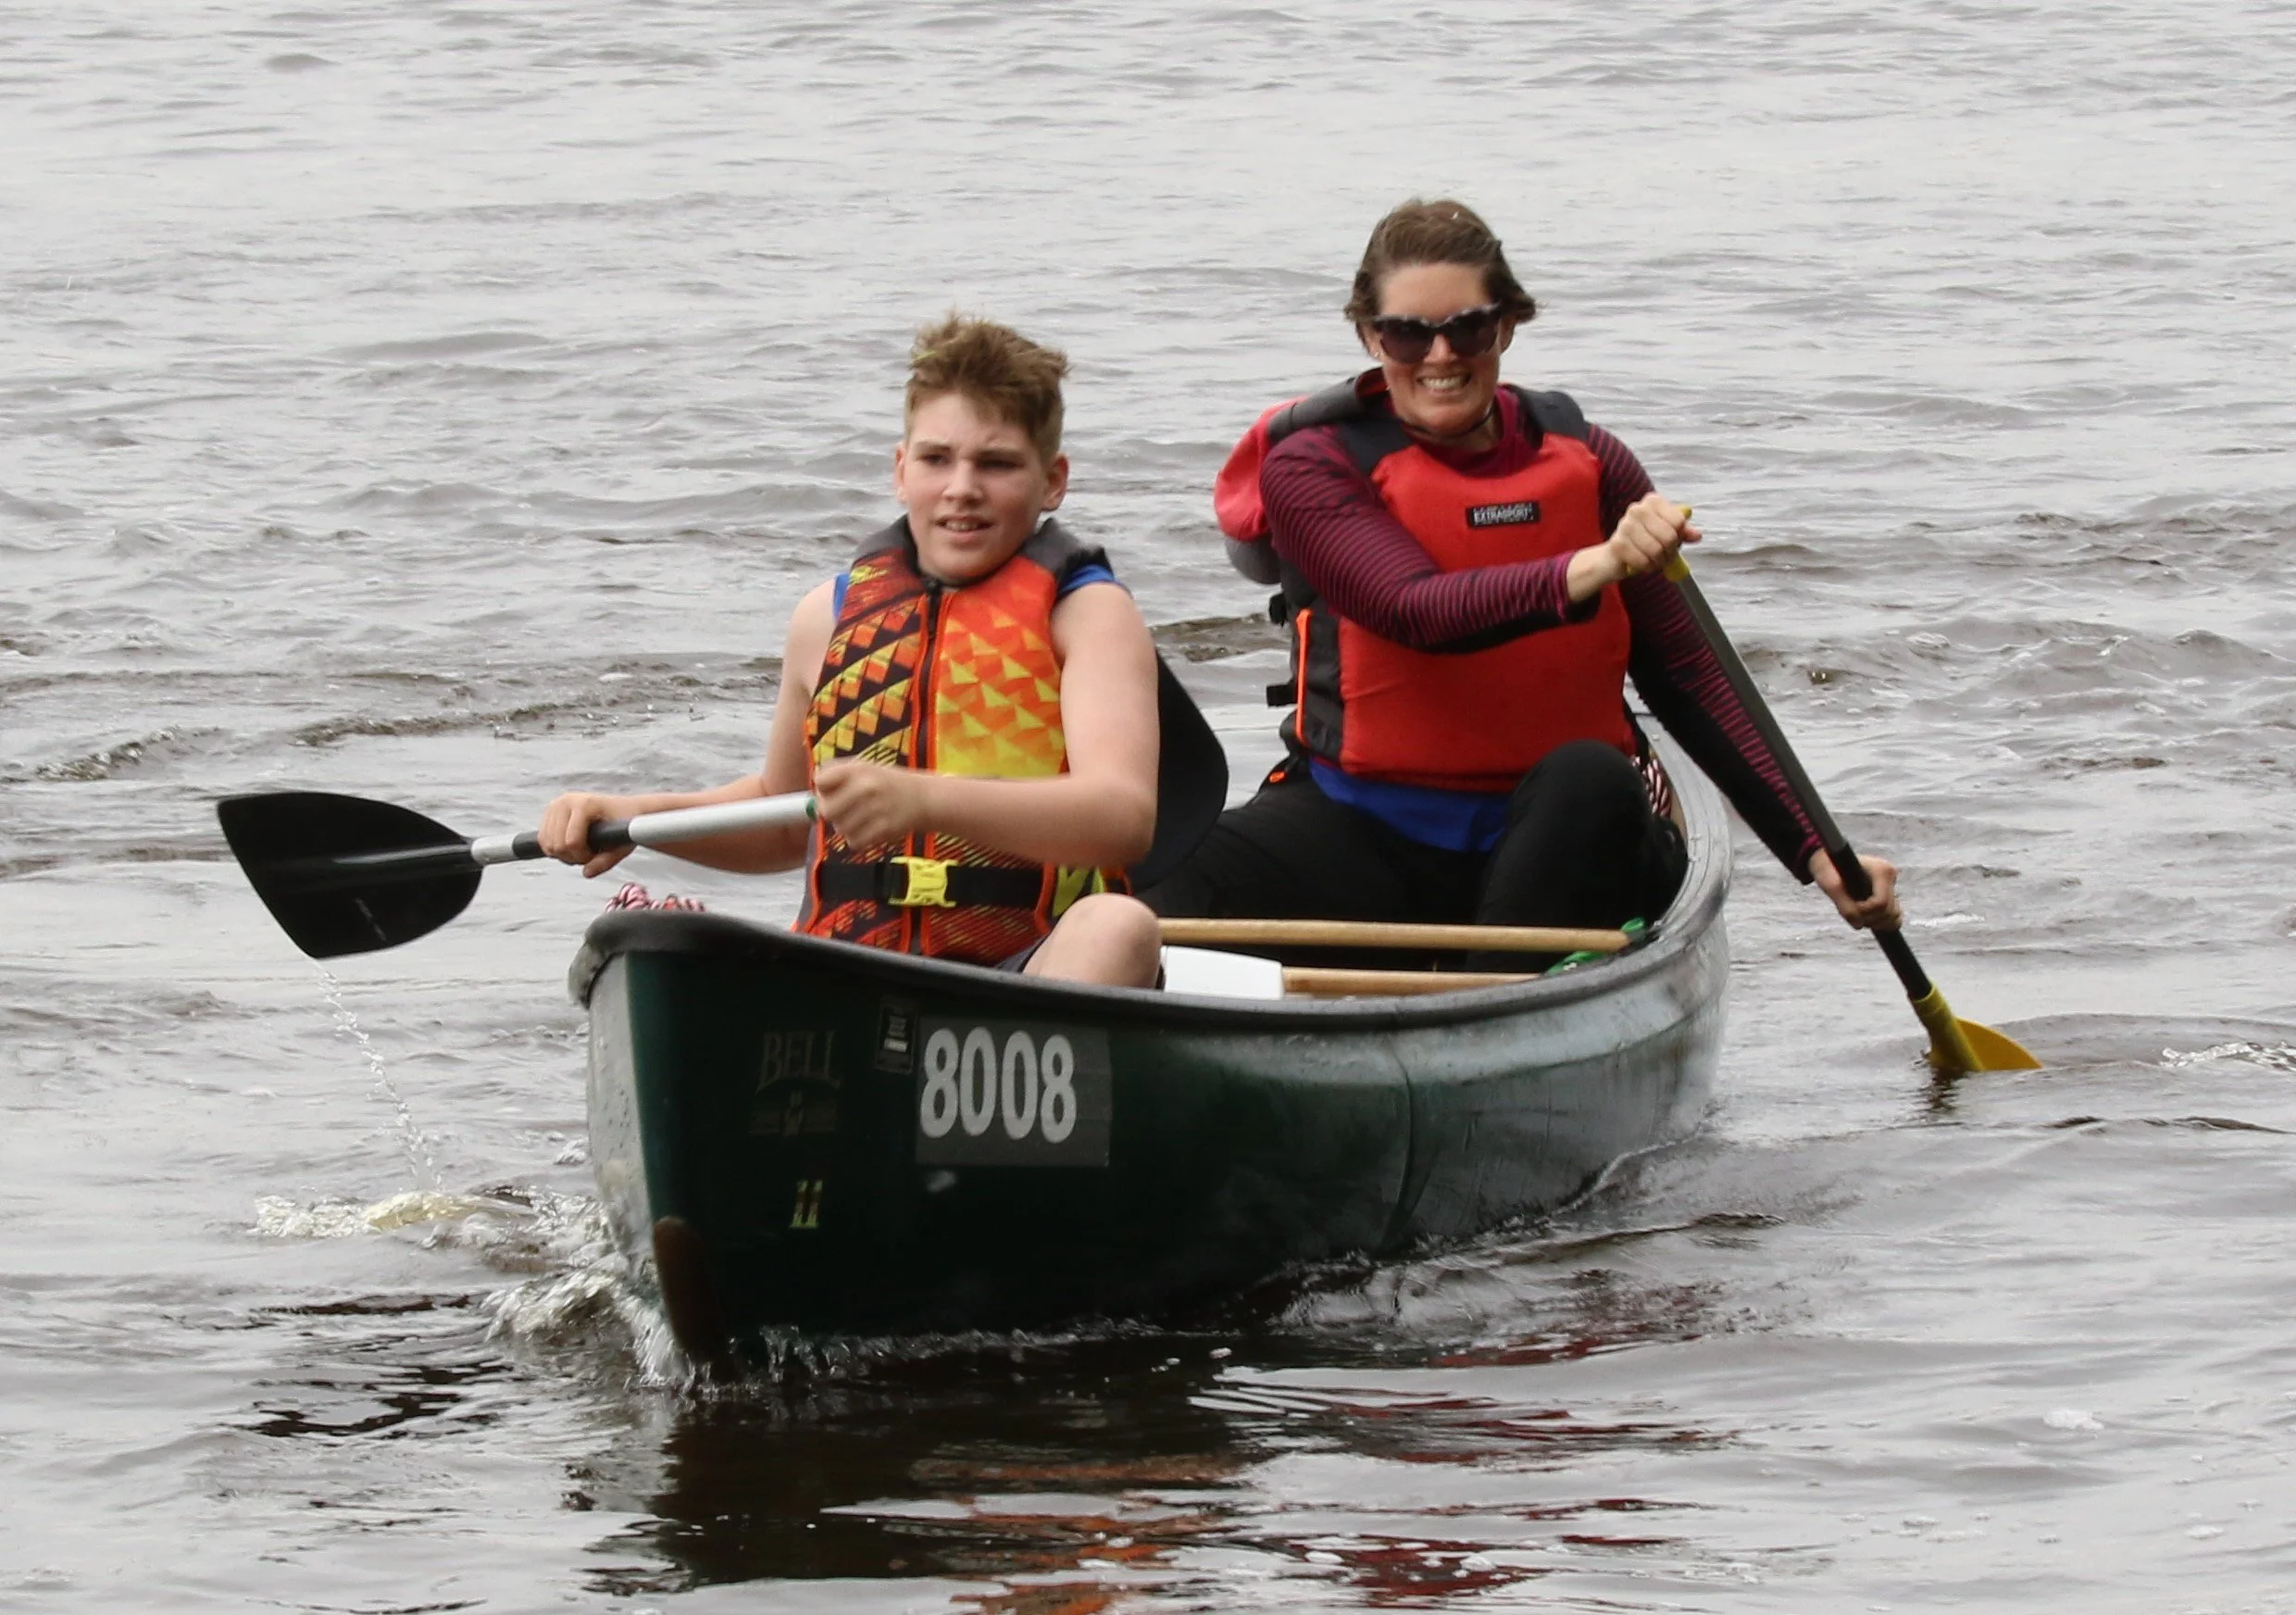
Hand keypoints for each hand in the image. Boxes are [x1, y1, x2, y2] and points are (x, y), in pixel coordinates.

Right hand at [538, 792, 636, 878]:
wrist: (624, 808)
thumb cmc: (626, 823)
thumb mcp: (622, 845)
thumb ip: (606, 861)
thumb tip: (586, 873)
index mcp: (584, 804)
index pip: (571, 842)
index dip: (583, 856)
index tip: (598, 854)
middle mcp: (565, 801)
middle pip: (556, 845)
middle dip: (573, 857)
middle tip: (590, 854)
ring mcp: (555, 805)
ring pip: (547, 844)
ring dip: (563, 855)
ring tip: (582, 850)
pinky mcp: (549, 811)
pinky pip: (543, 840)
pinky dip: (555, 850)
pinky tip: (571, 846)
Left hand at [814, 760, 931, 851]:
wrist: (923, 798)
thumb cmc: (886, 783)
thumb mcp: (864, 767)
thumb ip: (837, 773)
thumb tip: (814, 788)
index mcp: (859, 769)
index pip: (821, 781)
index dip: (823, 789)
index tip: (832, 792)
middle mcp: (866, 787)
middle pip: (826, 810)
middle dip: (831, 813)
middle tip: (842, 811)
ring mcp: (876, 809)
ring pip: (840, 828)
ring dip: (846, 827)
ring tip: (860, 819)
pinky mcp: (884, 829)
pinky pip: (854, 842)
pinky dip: (858, 839)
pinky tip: (868, 830)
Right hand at [1567, 494, 1700, 600]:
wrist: (1615, 556)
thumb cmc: (1644, 541)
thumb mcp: (1667, 533)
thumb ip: (1683, 532)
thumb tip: (1697, 535)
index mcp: (1653, 501)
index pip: (1679, 521)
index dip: (1680, 537)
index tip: (1673, 542)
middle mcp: (1637, 509)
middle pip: (1669, 536)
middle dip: (1670, 552)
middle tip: (1665, 556)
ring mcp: (1625, 525)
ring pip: (1656, 550)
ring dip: (1658, 562)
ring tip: (1654, 560)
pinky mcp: (1618, 544)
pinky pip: (1643, 561)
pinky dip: (1646, 567)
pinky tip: (1642, 564)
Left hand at [1809, 847, 1902, 930]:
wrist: (1829, 862)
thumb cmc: (1828, 870)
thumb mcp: (1832, 888)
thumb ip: (1846, 908)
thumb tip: (1859, 925)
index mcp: (1882, 871)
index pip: (1881, 903)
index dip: (1865, 912)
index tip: (1850, 906)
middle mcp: (1891, 877)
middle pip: (1889, 912)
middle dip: (1870, 919)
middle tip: (1851, 914)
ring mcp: (1892, 886)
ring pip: (1894, 917)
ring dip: (1876, 922)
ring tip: (1857, 915)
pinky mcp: (1889, 894)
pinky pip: (1893, 916)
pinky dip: (1882, 923)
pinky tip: (1867, 920)